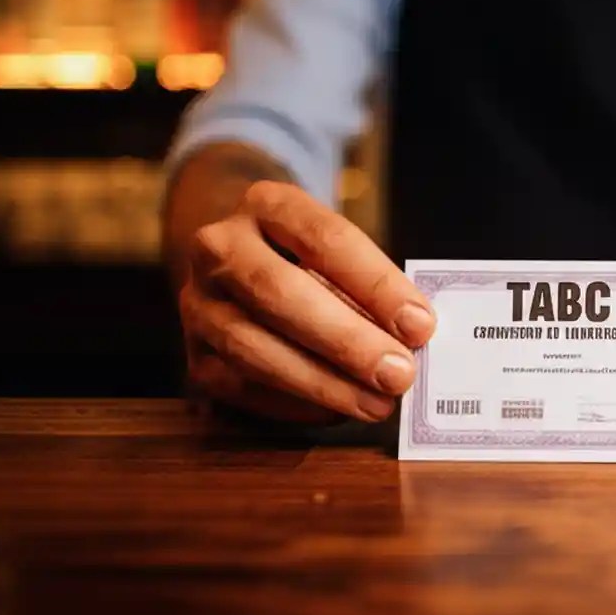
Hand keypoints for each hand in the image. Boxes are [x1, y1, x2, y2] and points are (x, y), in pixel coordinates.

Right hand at [177, 181, 436, 424]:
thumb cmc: (309, 260)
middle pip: (280, 293)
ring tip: (377, 404)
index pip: (325, 239)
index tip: (421, 325)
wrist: (239, 262)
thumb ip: (369, 288)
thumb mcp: (337, 251)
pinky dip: (296, 403)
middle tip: (399, 374)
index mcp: (267, 204)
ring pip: (254, 348)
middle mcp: (219, 247)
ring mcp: (198, 302)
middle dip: (346, 340)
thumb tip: (411, 340)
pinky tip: (338, 410)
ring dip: (323, 383)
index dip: (376, 285)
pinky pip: (242, 386)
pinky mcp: (194, 355)